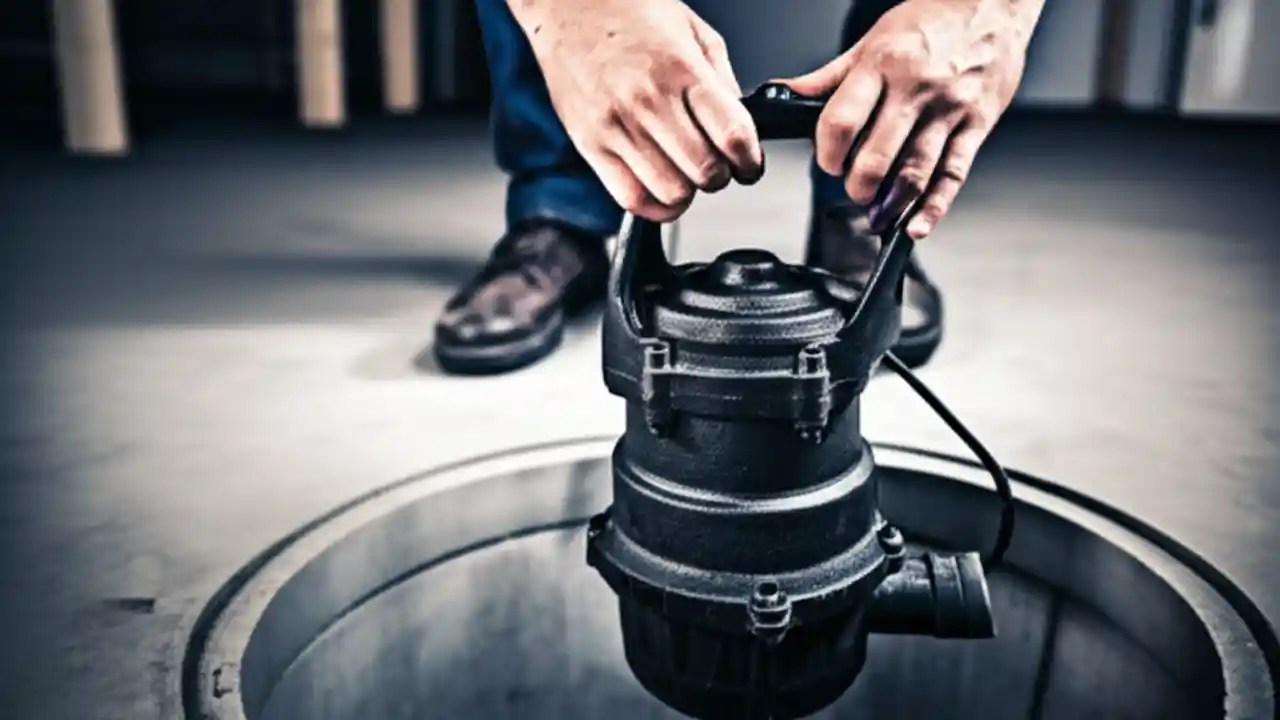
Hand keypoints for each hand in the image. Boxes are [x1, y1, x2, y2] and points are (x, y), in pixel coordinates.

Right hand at [508, 0, 762, 222]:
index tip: (749, 166)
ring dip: (689, 192)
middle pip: (705, 172)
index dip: (750, 161)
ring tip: (686, 174)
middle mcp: (648, 100)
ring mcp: (616, 126)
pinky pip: (630, 199)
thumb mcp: (693, 30)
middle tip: (718, 167)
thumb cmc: (629, 10)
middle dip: (722, 177)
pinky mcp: (590, 144)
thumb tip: (740, 128)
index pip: (732, 136)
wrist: (567, 3)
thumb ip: (721, 80)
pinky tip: (661, 188)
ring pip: (671, 193)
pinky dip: (655, 205)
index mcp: (680, 69)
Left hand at [783, 0, 1043, 238]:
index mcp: (882, 66)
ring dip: (891, 204)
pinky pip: (954, 174)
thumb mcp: (872, 40)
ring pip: (915, 171)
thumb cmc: (932, 19)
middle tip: (853, 191)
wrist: (994, 3)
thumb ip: (830, 77)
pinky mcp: (977, 124)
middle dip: (858, 186)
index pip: (841, 122)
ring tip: (878, 217)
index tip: (828, 164)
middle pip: (877, 156)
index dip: (827, 154)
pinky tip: (917, 225)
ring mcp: (949, 109)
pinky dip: (935, 207)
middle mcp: (916, 89)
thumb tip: (786, 95)